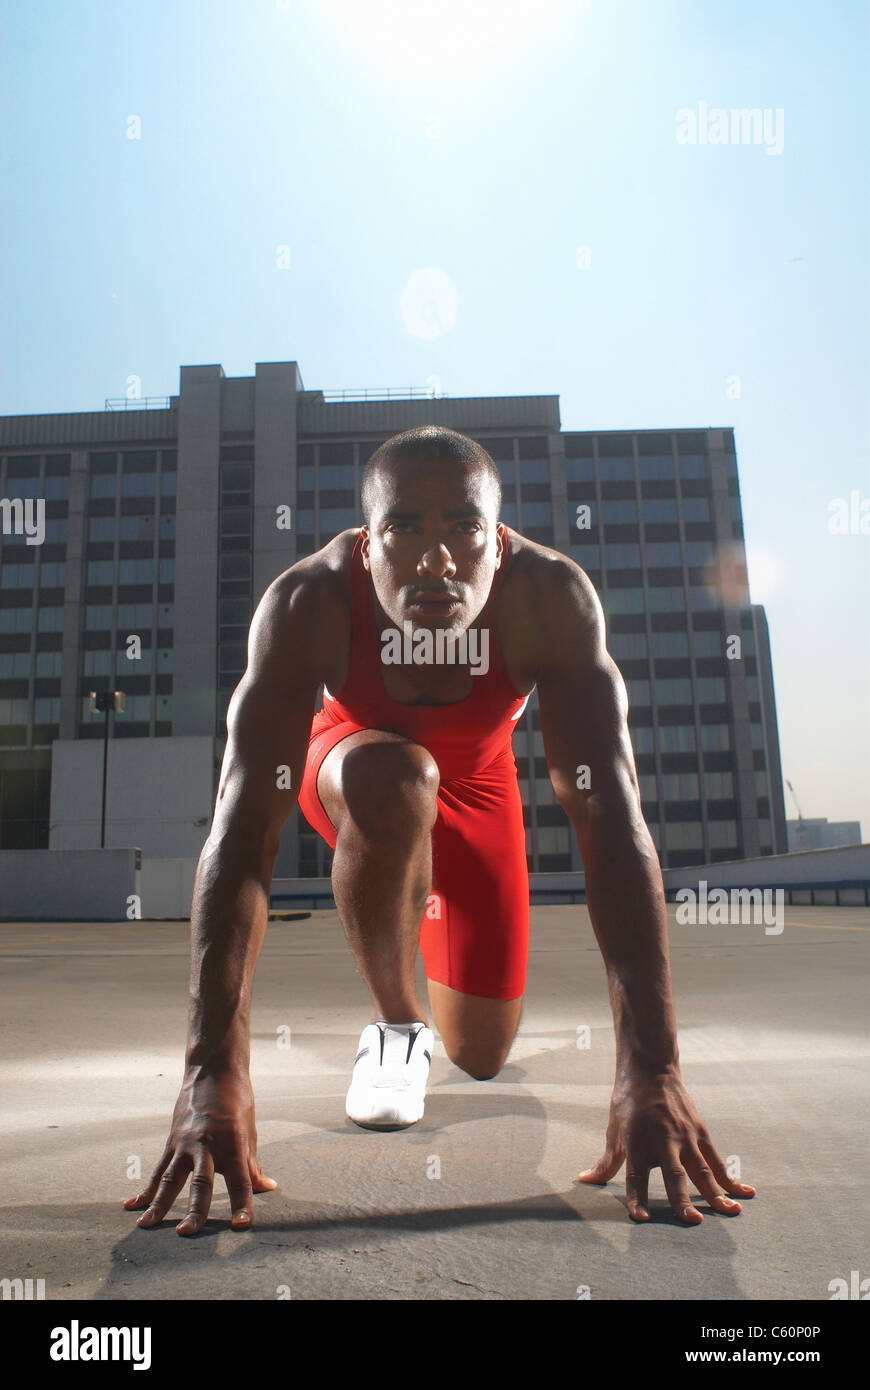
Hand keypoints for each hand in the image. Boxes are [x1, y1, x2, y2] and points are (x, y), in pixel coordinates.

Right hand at [123, 1063, 276, 1235]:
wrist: (213, 1069)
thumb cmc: (237, 1099)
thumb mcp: (249, 1129)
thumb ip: (252, 1163)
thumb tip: (266, 1188)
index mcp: (232, 1140)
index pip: (240, 1178)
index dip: (243, 1203)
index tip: (242, 1226)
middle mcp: (207, 1143)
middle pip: (201, 1182)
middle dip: (195, 1210)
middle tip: (187, 1233)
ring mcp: (185, 1142)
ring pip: (170, 1178)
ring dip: (159, 1204)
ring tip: (146, 1226)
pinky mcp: (172, 1141)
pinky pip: (157, 1169)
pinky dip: (146, 1189)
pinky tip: (133, 1204)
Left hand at [577, 1063, 755, 1222]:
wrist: (651, 1069)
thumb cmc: (628, 1103)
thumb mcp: (614, 1130)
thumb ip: (606, 1161)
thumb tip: (585, 1180)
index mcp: (636, 1141)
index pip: (635, 1175)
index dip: (637, 1197)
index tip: (640, 1218)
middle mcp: (662, 1140)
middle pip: (674, 1175)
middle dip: (683, 1200)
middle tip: (693, 1222)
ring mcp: (684, 1136)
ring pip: (702, 1169)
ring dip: (716, 1193)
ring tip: (730, 1212)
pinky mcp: (700, 1132)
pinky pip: (717, 1160)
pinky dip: (730, 1178)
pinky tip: (744, 1193)